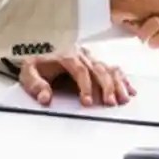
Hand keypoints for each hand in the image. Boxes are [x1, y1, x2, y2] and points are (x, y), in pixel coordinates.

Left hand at [18, 47, 134, 106]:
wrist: (39, 56)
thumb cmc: (36, 66)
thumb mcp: (28, 73)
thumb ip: (35, 84)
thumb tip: (45, 97)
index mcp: (66, 55)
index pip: (80, 70)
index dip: (85, 86)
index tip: (87, 102)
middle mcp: (81, 55)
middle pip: (98, 69)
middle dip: (106, 87)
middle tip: (110, 103)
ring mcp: (90, 59)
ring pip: (109, 69)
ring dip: (117, 84)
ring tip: (123, 99)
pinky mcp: (96, 64)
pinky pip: (113, 70)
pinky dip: (122, 80)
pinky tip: (129, 90)